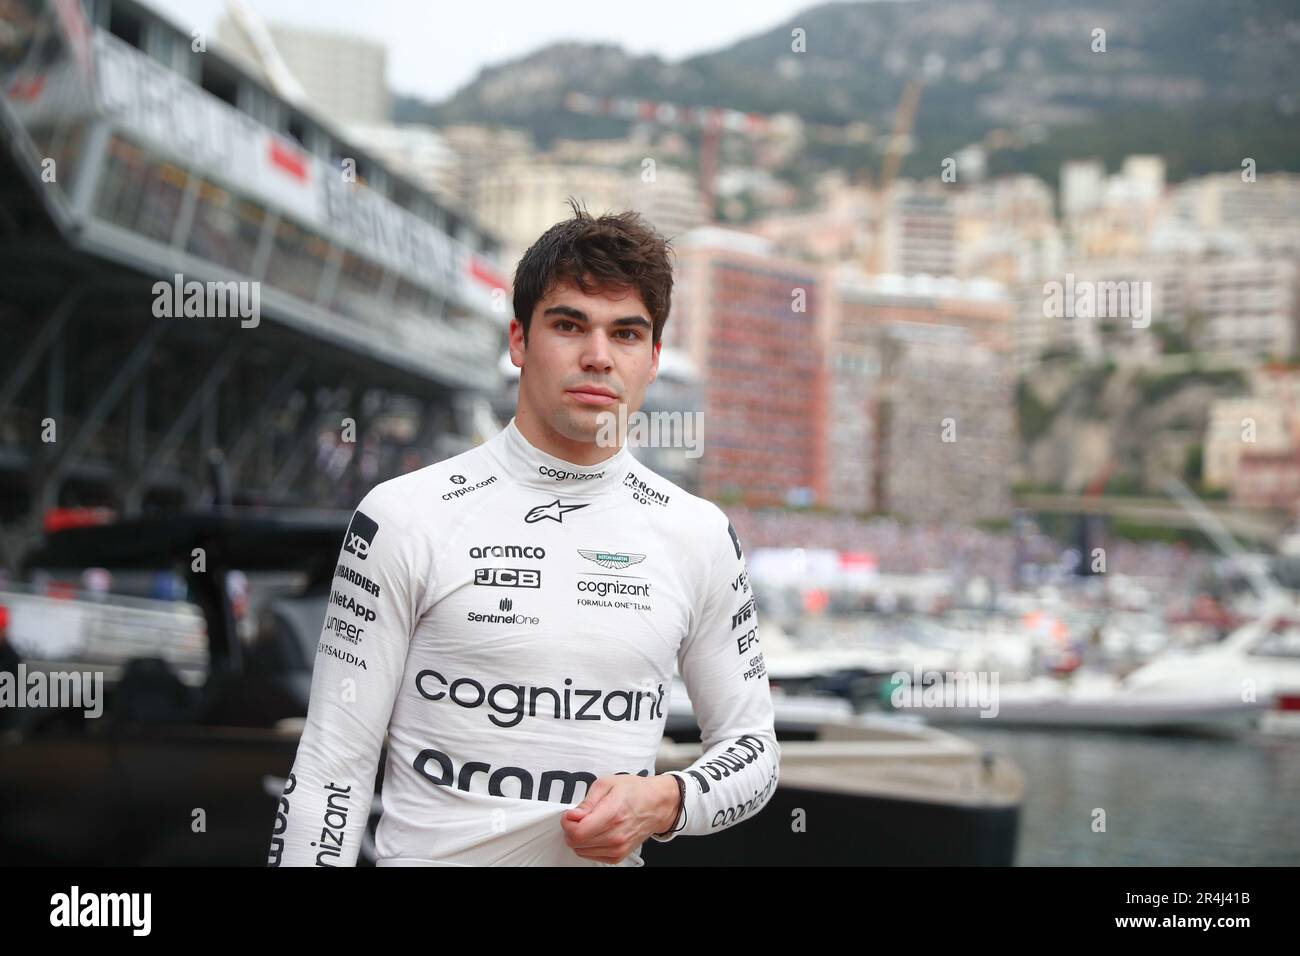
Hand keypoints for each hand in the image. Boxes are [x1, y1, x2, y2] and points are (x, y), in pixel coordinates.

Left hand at [560, 774, 679, 863]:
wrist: (656, 804)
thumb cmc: (635, 792)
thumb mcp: (607, 784)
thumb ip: (587, 801)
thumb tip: (573, 815)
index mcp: (612, 814)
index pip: (578, 832)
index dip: (567, 823)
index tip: (570, 815)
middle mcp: (616, 835)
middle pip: (577, 843)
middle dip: (571, 828)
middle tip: (578, 817)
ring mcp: (618, 847)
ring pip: (581, 851)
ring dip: (579, 838)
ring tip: (589, 823)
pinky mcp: (618, 855)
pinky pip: (591, 856)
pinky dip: (588, 845)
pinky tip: (596, 832)